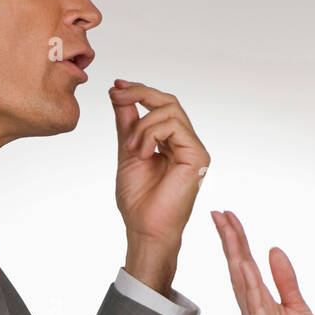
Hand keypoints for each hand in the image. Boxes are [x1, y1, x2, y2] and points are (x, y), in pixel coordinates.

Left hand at [109, 80, 209, 289]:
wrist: (144, 227)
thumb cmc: (138, 199)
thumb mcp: (127, 150)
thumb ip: (127, 122)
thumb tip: (118, 93)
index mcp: (171, 142)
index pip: (161, 106)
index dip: (139, 91)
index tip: (116, 86)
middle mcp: (186, 143)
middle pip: (169, 101)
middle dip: (140, 93)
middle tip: (117, 94)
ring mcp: (194, 149)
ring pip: (170, 111)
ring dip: (142, 125)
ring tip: (131, 148)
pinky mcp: (198, 156)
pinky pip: (174, 127)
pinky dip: (151, 135)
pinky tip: (143, 153)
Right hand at [211, 209, 314, 314]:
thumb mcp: (297, 307)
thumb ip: (286, 281)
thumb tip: (274, 251)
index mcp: (260, 300)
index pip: (245, 263)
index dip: (237, 239)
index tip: (228, 216)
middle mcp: (252, 308)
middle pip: (237, 267)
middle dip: (229, 239)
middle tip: (218, 213)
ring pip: (241, 281)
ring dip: (235, 255)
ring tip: (228, 230)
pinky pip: (254, 306)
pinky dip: (249, 285)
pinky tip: (245, 266)